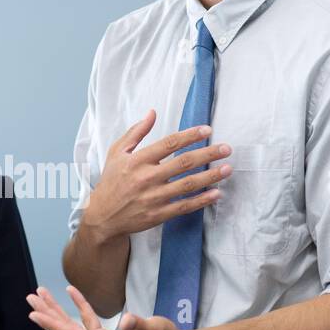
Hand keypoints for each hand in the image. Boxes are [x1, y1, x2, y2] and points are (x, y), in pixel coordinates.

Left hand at [27, 284, 183, 329]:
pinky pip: (87, 325)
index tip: (34, 313)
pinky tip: (71, 292)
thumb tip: (129, 321)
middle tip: (30, 298)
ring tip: (41, 294)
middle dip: (47, 314)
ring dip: (57, 311)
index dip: (52, 324)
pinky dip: (79, 309)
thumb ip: (141, 326)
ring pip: (72, 328)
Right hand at [80, 109, 231, 242]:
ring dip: (210, 176)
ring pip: (188, 185)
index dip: (190, 136)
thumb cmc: (111, 181)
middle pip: (183, 163)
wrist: (102, 217)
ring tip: (227, 168)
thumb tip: (152, 113)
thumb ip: (135, 132)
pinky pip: (184, 206)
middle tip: (226, 148)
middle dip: (208, 154)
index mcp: (137, 160)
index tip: (207, 130)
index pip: (169, 144)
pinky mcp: (158, 214)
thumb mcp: (117, 152)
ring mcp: (153, 198)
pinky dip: (202, 200)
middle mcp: (147, 178)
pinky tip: (216, 193)